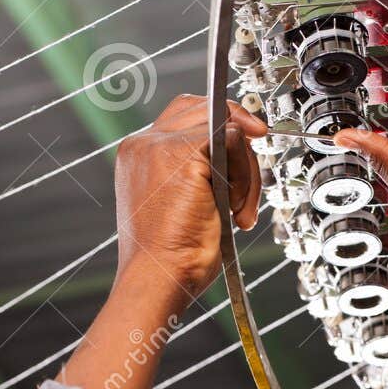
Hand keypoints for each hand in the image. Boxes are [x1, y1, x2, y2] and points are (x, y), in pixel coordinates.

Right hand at [113, 94, 267, 303]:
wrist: (157, 279)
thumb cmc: (170, 258)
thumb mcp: (183, 205)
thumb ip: (198, 173)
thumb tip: (233, 155)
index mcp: (139, 155)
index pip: (185, 116)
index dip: (221, 127)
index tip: (246, 145)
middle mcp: (143, 144)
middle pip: (206, 109)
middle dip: (239, 143)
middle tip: (248, 185)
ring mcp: (159, 145)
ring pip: (225, 125)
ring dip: (244, 170)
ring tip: (237, 211)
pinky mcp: (182, 154)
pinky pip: (231, 140)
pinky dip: (243, 173)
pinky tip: (235, 206)